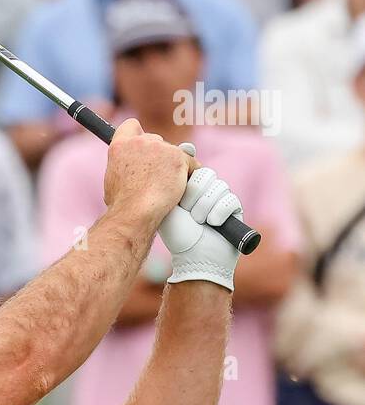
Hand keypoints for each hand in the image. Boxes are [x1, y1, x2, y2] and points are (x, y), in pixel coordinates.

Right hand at [104, 118, 189, 227]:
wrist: (134, 213)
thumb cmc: (122, 205)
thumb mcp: (113, 180)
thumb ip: (124, 166)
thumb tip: (132, 170)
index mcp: (120, 146)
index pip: (132, 126)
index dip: (139, 136)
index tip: (145, 149)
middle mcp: (140, 142)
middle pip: (156, 140)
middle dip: (159, 156)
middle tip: (157, 178)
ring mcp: (161, 148)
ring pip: (173, 153)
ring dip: (173, 167)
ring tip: (166, 189)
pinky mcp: (178, 157)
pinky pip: (191, 164)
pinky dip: (189, 175)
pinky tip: (182, 188)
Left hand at [159, 143, 243, 291]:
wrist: (195, 259)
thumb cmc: (178, 235)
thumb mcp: (169, 204)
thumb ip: (171, 178)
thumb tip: (185, 146)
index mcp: (192, 187)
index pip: (194, 168)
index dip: (188, 185)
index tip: (181, 203)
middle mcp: (208, 190)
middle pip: (206, 174)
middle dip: (195, 197)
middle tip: (189, 215)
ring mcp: (222, 198)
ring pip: (218, 186)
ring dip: (204, 209)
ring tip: (199, 223)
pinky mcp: (235, 208)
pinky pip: (229, 199)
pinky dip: (217, 214)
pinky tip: (212, 225)